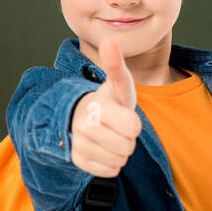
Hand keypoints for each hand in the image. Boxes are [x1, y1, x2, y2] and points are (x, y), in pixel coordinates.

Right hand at [69, 36, 141, 177]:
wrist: (82, 118)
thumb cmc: (108, 101)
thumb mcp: (116, 85)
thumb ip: (115, 65)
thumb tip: (109, 39)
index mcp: (95, 106)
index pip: (133, 127)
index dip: (133, 123)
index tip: (121, 113)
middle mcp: (83, 125)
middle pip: (127, 147)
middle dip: (127, 138)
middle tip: (116, 127)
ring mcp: (78, 144)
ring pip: (119, 161)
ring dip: (120, 151)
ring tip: (109, 136)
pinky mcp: (78, 161)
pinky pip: (110, 171)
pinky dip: (111, 163)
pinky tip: (102, 149)